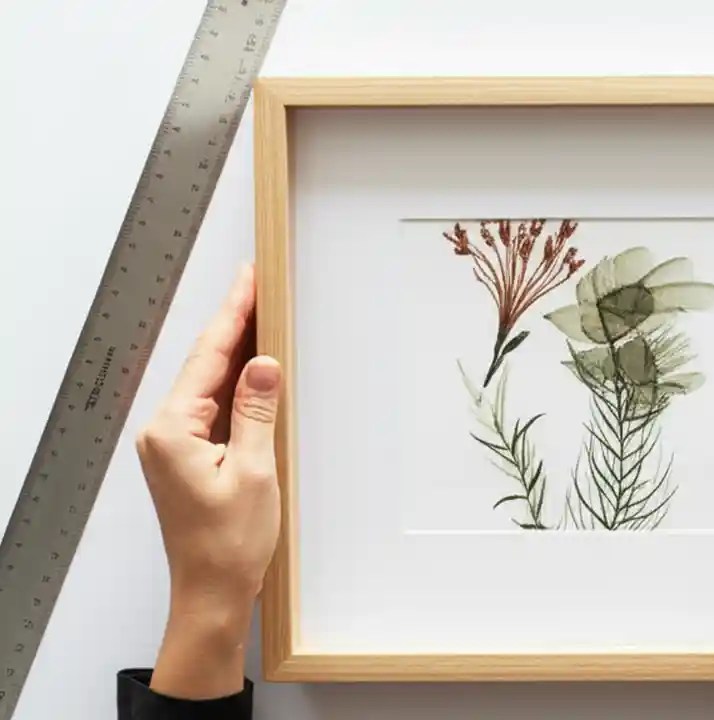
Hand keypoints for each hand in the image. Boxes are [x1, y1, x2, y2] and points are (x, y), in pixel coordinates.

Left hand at [134, 265, 281, 698]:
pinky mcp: (185, 456)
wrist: (212, 591)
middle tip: (258, 285)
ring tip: (259, 315)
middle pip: (203, 364)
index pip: (208, 357)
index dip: (233, 314)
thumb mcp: (256, 469)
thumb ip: (257, 410)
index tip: (248, 279)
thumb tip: (262, 363)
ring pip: (207, 384)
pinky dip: (233, 386)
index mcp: (172, 430)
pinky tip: (251, 370)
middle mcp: (163, 432)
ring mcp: (171, 444)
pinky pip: (211, 407)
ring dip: (234, 353)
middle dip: (233, 325)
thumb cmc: (229, 543)